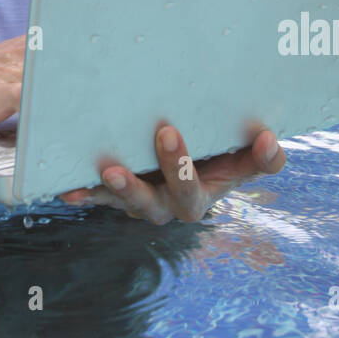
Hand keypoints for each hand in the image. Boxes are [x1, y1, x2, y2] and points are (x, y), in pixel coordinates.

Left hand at [58, 124, 285, 224]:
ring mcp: (137, 200)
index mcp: (198, 198)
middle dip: (170, 167)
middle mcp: (167, 205)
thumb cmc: (209, 162)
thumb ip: (260, 158)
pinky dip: (83, 192)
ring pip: (128, 199)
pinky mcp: (112, 193)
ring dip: (119, 187)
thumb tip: (271, 140)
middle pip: (166, 197)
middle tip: (168, 132)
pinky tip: (68, 188)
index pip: (204, 188)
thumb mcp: (236, 162)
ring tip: (110, 170)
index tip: (230, 143)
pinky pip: (96, 195)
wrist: (175, 170)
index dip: (216, 169)